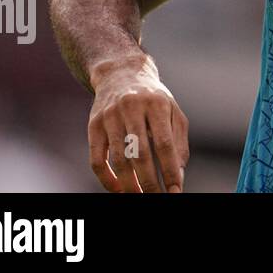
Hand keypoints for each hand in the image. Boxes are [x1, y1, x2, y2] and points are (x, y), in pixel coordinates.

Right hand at [88, 58, 188, 192]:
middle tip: (156, 198)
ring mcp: (110, 116)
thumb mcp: (172, 112)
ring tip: (139, 196)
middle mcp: (132, 108)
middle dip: (149, 181)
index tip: (175, 190)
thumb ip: (179, 142)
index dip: (169, 170)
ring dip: (129, 184)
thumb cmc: (154, 99)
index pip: (164, 144)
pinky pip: (97, 159)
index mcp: (157, 104)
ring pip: (118, 159)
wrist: (121, 74)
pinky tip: (118, 189)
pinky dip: (106, 178)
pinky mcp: (93, 125)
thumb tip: (178, 175)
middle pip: (140, 154)